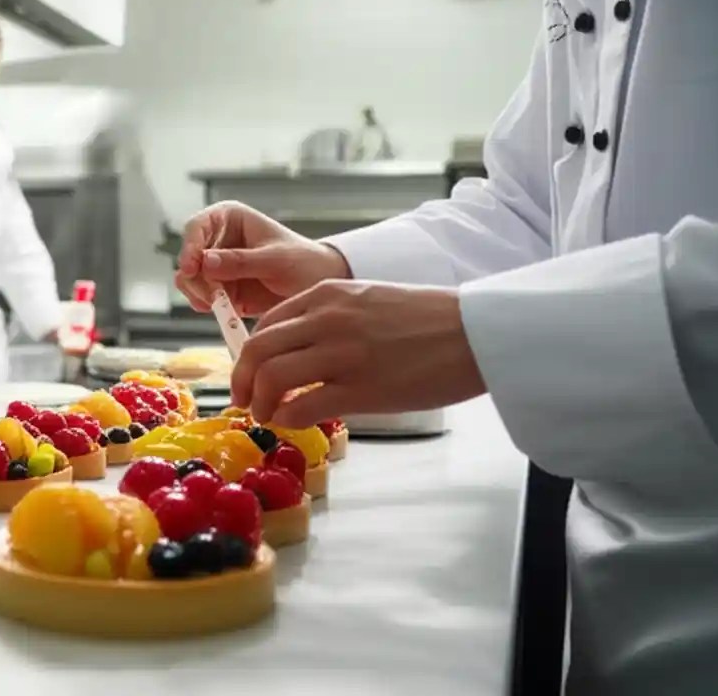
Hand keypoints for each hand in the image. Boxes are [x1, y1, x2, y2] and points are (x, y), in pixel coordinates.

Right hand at [174, 201, 352, 315]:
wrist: (317, 287)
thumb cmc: (303, 262)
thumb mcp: (276, 260)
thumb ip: (241, 261)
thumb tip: (205, 262)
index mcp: (229, 219)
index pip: (197, 226)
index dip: (189, 246)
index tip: (191, 268)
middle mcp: (218, 239)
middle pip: (188, 256)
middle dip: (196, 278)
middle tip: (214, 297)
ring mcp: (217, 266)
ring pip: (189, 279)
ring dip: (200, 294)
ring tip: (223, 304)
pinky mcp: (220, 289)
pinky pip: (200, 297)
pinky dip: (207, 305)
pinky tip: (224, 309)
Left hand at [231, 280, 485, 425]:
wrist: (476, 332)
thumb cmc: (429, 320)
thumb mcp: (369, 300)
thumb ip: (330, 317)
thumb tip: (300, 350)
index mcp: (327, 294)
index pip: (266, 324)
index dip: (249, 354)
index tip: (250, 374)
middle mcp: (327, 320)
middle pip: (258, 349)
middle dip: (241, 379)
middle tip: (243, 400)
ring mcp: (342, 354)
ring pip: (272, 377)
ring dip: (260, 402)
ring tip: (265, 415)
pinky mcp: (361, 389)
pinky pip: (303, 407)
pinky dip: (287, 418)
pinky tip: (292, 422)